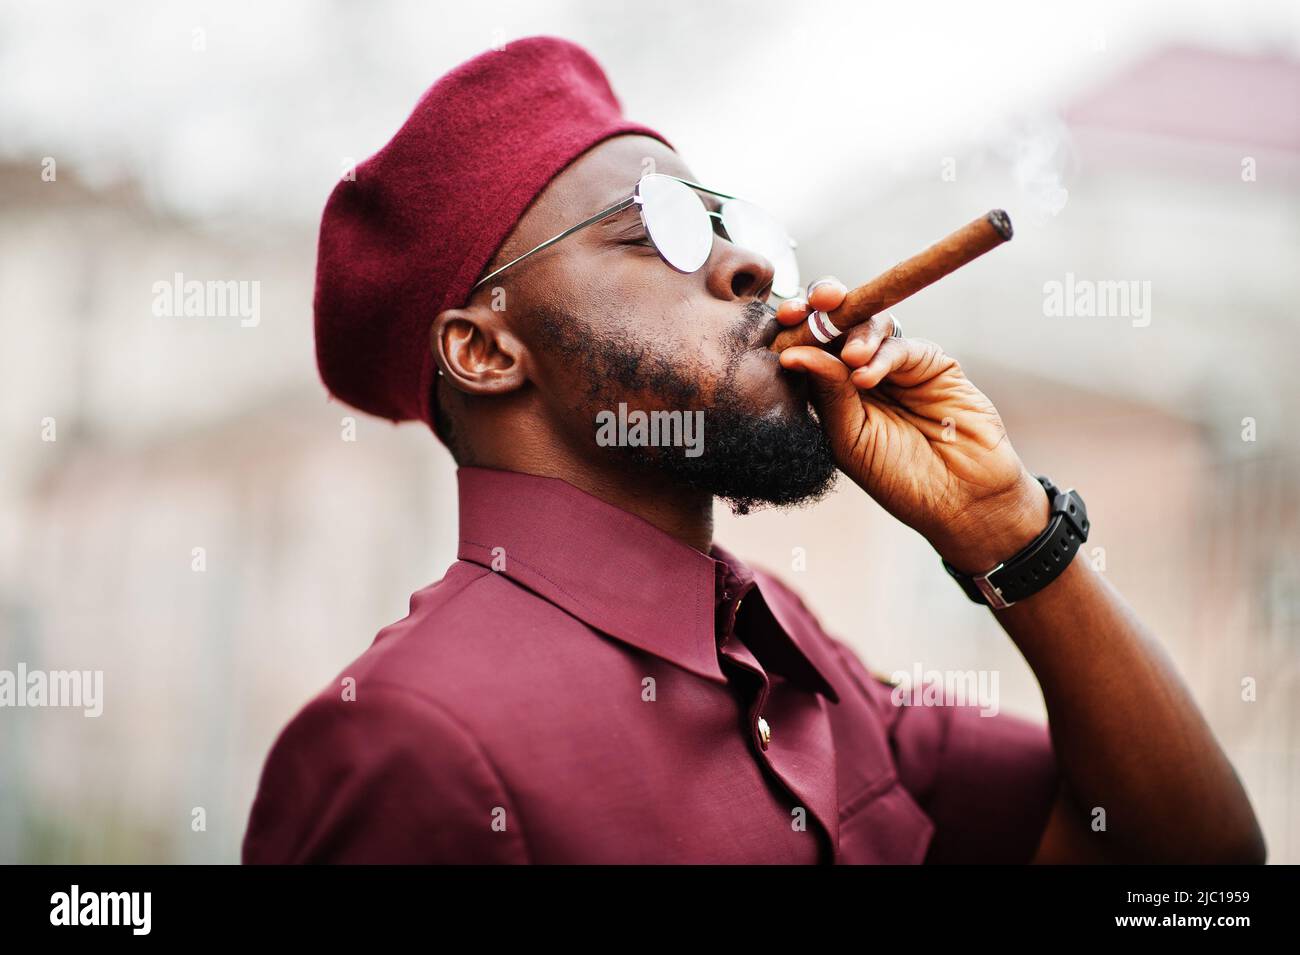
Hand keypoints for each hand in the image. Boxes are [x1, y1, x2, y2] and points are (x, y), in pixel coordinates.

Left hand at [776, 277, 1049, 571]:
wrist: (959, 496)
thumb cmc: (897, 478)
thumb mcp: (849, 439)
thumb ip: (826, 394)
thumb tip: (792, 354)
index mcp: (831, 391)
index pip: (806, 347)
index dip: (793, 329)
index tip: (782, 321)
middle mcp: (860, 372)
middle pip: (835, 324)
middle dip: (818, 309)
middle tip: (806, 310)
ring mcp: (895, 365)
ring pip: (867, 324)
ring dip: (852, 331)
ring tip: (850, 358)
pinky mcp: (929, 362)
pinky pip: (899, 345)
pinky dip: (881, 354)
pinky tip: (866, 375)